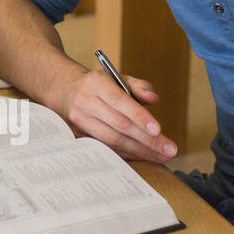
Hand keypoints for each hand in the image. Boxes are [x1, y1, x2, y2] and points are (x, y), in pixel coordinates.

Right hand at [57, 67, 177, 162]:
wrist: (64, 90)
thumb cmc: (98, 86)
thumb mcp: (118, 78)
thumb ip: (139, 86)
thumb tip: (153, 99)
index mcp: (96, 83)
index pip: (119, 101)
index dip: (139, 116)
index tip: (158, 130)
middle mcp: (85, 101)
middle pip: (119, 124)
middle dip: (147, 139)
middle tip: (169, 149)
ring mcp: (80, 120)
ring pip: (112, 139)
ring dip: (139, 150)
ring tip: (160, 156)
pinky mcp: (79, 134)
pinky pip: (106, 147)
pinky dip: (126, 153)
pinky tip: (143, 155)